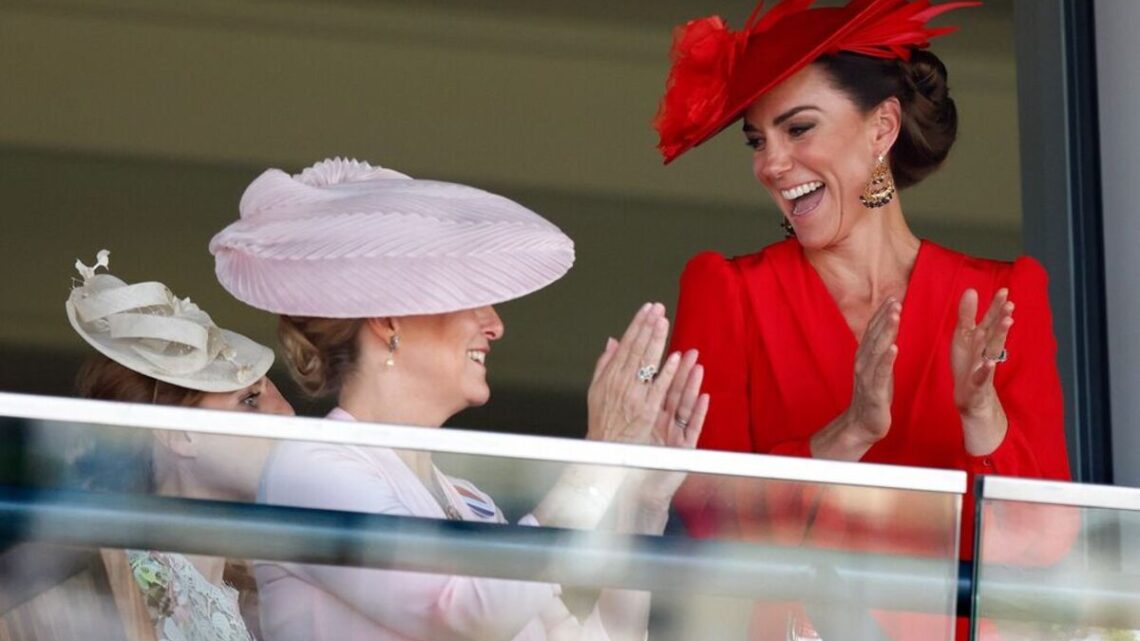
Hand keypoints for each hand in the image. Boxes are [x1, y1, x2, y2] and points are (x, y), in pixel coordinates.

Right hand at [586, 303, 681, 445]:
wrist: (604, 450)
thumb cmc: (602, 422)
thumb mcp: (595, 390)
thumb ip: (604, 364)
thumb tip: (612, 341)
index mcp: (609, 376)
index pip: (626, 344)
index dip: (637, 325)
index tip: (646, 310)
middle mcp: (621, 384)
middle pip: (637, 349)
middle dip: (648, 327)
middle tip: (658, 309)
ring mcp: (634, 396)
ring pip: (647, 363)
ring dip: (656, 341)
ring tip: (664, 322)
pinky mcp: (647, 410)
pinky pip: (658, 387)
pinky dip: (666, 372)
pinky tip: (674, 357)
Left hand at [634, 349, 708, 512]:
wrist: (634, 490)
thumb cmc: (633, 460)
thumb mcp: (631, 424)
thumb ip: (629, 400)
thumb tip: (624, 382)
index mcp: (650, 417)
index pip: (657, 388)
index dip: (663, 369)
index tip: (668, 350)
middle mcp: (664, 423)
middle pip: (674, 394)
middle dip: (682, 373)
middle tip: (690, 352)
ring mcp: (676, 435)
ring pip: (685, 407)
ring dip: (692, 387)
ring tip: (698, 368)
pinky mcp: (684, 449)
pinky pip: (693, 428)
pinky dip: (699, 412)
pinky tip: (705, 398)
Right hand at [844, 297, 900, 444]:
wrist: (862, 424)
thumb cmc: (874, 395)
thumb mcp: (878, 369)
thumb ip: (881, 350)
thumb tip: (889, 330)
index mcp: (865, 357)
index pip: (873, 331)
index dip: (882, 314)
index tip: (893, 297)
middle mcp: (863, 363)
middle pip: (874, 336)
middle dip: (885, 318)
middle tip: (895, 301)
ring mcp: (867, 377)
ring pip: (877, 350)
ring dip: (885, 332)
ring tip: (895, 316)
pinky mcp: (874, 392)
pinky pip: (880, 373)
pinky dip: (886, 360)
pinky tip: (894, 348)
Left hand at [952, 288, 1011, 454]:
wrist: (969, 396)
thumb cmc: (968, 363)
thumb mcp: (964, 337)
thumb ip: (967, 315)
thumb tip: (971, 290)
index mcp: (981, 339)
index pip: (990, 320)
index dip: (996, 306)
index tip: (1005, 291)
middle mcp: (986, 350)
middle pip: (994, 333)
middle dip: (1001, 318)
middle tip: (1010, 304)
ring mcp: (983, 366)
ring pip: (992, 351)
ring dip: (1000, 337)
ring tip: (1007, 323)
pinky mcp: (977, 383)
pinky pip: (982, 376)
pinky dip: (986, 369)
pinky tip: (989, 362)